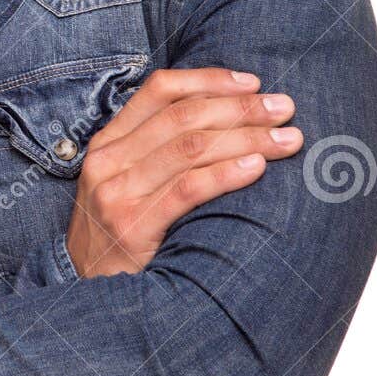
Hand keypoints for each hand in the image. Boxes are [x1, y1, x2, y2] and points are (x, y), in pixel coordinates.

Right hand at [66, 68, 302, 278]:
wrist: (89, 295)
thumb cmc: (120, 235)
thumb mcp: (125, 184)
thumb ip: (157, 152)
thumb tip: (224, 118)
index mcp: (108, 142)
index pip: (160, 91)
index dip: (209, 80)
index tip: (252, 82)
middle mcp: (109, 161)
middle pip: (184, 117)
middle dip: (241, 108)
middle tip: (285, 107)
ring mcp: (117, 193)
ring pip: (191, 148)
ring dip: (247, 138)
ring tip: (287, 139)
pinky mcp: (133, 226)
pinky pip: (188, 189)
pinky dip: (226, 173)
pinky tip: (257, 167)